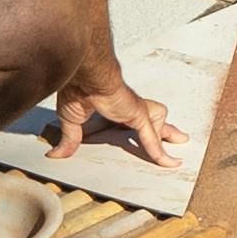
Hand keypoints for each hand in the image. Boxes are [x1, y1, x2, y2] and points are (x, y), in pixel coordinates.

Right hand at [49, 72, 185, 168]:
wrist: (84, 75)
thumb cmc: (77, 87)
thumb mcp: (72, 119)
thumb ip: (70, 138)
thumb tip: (56, 154)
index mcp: (114, 105)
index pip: (132, 118)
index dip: (141, 124)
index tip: (147, 130)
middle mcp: (129, 107)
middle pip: (154, 118)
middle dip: (166, 129)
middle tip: (179, 137)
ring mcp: (136, 111)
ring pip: (158, 125)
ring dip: (166, 133)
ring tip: (181, 141)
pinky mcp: (139, 116)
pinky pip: (152, 138)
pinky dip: (159, 152)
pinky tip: (168, 162)